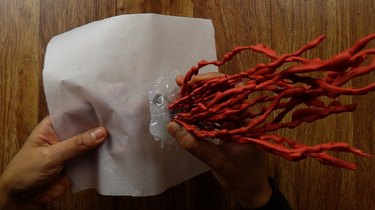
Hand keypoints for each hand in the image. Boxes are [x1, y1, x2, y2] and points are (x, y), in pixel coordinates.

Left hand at [0, 116, 107, 207]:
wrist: (22, 198)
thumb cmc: (24, 172)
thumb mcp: (50, 155)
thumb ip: (76, 145)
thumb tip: (100, 132)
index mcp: (52, 126)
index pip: (73, 113)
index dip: (89, 109)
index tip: (106, 107)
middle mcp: (63, 136)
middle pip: (85, 127)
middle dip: (99, 125)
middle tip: (117, 121)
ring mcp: (72, 150)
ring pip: (91, 143)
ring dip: (102, 141)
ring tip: (120, 135)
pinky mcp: (78, 165)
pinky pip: (93, 158)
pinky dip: (102, 157)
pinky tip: (114, 152)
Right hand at [170, 73, 271, 208]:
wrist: (249, 190)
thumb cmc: (241, 176)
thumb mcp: (218, 160)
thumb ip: (195, 144)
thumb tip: (172, 126)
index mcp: (251, 118)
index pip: (234, 90)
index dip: (214, 82)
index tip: (194, 82)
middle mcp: (244, 114)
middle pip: (223, 92)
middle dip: (202, 86)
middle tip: (181, 83)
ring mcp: (236, 120)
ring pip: (217, 101)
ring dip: (199, 96)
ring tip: (181, 91)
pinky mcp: (227, 126)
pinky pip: (213, 113)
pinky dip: (200, 110)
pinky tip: (186, 107)